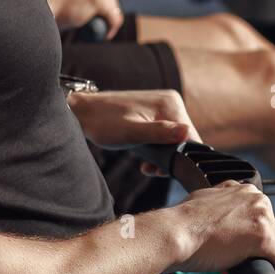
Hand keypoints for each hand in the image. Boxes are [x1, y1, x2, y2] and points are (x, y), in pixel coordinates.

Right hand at [40, 0, 123, 38]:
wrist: (42, 6)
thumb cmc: (51, 4)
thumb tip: (87, 6)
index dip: (105, 6)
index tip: (99, 18)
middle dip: (108, 14)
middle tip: (101, 27)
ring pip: (113, 9)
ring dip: (110, 22)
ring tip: (103, 32)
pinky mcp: (99, 0)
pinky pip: (113, 17)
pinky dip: (112, 28)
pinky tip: (107, 35)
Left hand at [67, 90, 199, 163]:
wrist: (83, 113)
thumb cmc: (103, 122)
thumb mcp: (131, 133)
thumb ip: (159, 133)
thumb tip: (187, 133)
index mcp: (170, 103)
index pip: (191, 136)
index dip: (182, 157)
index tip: (163, 171)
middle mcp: (170, 102)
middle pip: (184, 138)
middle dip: (171, 158)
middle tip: (152, 171)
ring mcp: (163, 107)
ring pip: (175, 139)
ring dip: (164, 156)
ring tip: (147, 167)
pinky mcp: (155, 114)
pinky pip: (165, 136)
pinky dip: (158, 150)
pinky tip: (146, 160)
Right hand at [169, 181, 274, 273]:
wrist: (175, 234)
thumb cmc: (182, 222)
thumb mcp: (204, 200)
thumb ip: (218, 204)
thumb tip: (219, 220)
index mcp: (244, 189)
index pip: (258, 216)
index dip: (249, 235)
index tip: (238, 247)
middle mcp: (256, 199)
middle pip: (270, 230)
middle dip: (256, 248)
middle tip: (236, 261)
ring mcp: (262, 218)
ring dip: (262, 260)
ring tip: (239, 269)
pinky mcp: (264, 240)